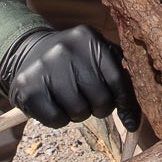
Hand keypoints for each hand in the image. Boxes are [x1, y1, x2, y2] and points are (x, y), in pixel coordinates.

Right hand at [0, 24, 133, 126]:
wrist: (28, 53)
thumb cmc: (73, 61)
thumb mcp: (96, 55)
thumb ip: (120, 79)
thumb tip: (134, 123)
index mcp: (88, 38)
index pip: (117, 78)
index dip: (125, 101)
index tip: (129, 116)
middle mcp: (65, 49)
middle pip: (100, 98)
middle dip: (100, 107)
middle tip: (90, 100)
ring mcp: (44, 67)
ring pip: (79, 112)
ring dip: (79, 114)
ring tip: (71, 100)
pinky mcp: (27, 87)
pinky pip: (57, 120)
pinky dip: (60, 120)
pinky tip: (55, 104)